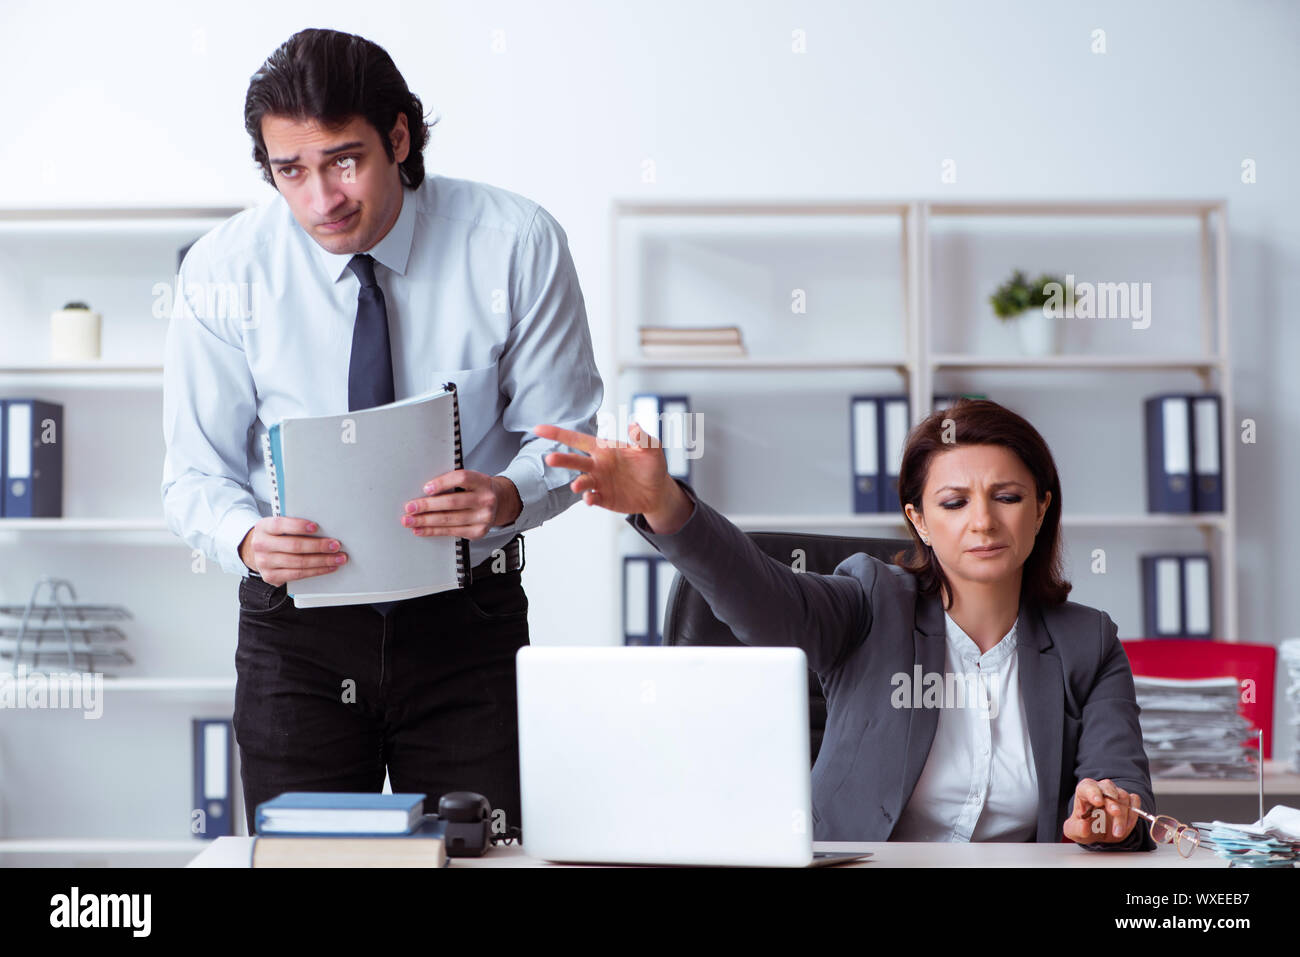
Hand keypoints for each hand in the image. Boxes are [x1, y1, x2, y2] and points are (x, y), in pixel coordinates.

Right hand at [238, 516, 344, 585]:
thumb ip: (294, 525)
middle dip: (318, 546)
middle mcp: (261, 545)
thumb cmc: (275, 536)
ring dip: (322, 561)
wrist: (256, 552)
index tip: (316, 527)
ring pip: (299, 562)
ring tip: (338, 558)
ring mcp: (264, 563)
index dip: (298, 526)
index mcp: (263, 527)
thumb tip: (323, 528)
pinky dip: (316, 571)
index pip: (280, 525)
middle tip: (335, 545)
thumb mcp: (278, 526)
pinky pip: (298, 575)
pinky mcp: (271, 576)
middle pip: (294, 546)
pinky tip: (328, 567)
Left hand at [402, 470, 520, 539]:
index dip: (442, 483)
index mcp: (482, 482)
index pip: (461, 479)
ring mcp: (483, 517)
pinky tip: (422, 529)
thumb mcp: (471, 480)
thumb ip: (452, 482)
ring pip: (449, 519)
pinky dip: (433, 531)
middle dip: (427, 505)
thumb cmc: (478, 490)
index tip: (426, 488)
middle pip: (452, 502)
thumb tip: (423, 491)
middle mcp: (485, 500)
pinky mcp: (478, 532)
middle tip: (410, 507)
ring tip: (410, 520)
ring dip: (426, 521)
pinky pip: (451, 532)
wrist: (500, 503)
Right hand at [534, 422, 693, 533]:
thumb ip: (642, 437)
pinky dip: (589, 499)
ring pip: (582, 482)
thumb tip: (633, 425)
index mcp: (604, 449)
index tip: (538, 429)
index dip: (558, 433)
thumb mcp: (652, 448)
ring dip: (577, 483)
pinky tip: (590, 499)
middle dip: (562, 459)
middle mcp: (598, 465)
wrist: (659, 492)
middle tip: (549, 458)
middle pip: (575, 461)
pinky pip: (593, 498)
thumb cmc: (652, 465)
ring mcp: (600, 483)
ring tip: (576, 486)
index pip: (578, 439)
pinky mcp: (605, 498)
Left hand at [1063, 777, 1140, 844]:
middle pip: (1108, 789)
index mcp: (1084, 791)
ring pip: (1123, 796)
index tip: (1098, 802)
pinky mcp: (1129, 801)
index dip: (1093, 792)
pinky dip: (1134, 812)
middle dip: (1112, 802)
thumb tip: (1084, 826)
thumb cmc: (1085, 826)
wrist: (1099, 832)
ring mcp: (1116, 793)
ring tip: (1118, 831)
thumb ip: (1078, 829)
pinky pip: (1135, 800)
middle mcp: (1101, 789)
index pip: (1088, 786)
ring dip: (1123, 815)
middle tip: (1115, 814)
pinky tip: (1128, 825)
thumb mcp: (1075, 831)